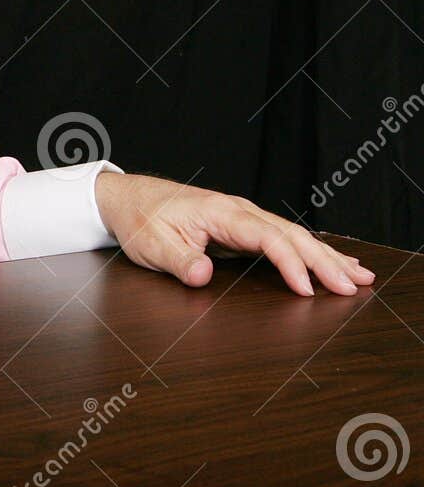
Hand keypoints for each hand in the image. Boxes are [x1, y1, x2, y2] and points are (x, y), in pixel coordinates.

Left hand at [93, 172, 374, 295]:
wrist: (127, 197)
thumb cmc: (140, 218)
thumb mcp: (151, 244)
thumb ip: (178, 259)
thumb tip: (202, 275)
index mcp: (221, 212)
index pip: (267, 237)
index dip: (290, 263)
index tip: (307, 289)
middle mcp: (239, 211)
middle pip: (291, 234)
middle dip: (325, 260)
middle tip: (356, 285)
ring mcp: (242, 218)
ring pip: (292, 235)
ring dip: (326, 256)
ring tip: (359, 276)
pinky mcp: (241, 227)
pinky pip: (281, 239)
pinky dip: (308, 251)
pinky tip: (329, 262)